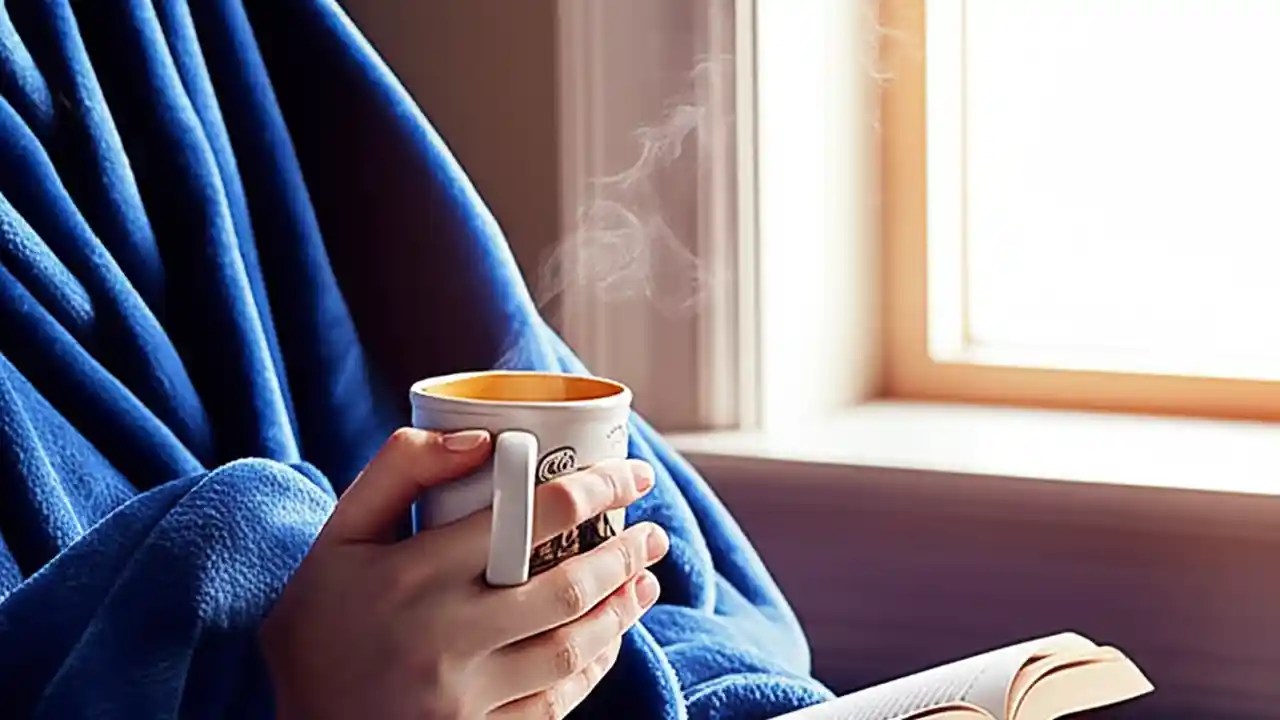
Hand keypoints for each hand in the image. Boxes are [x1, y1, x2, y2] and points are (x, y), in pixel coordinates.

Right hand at [259, 428, 668, 718]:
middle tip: (654, 531)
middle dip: (623, 553)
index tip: (631, 474)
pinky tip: (610, 638)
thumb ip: (397, 472)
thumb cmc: (320, 626)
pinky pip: (555, 704)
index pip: (525, 518)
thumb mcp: (337, 538)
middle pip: (564, 587)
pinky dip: (593, 668)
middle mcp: (442, 636)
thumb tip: (483, 438)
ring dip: (622, 610)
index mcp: (410, 574)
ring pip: (569, 648)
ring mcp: (463, 697)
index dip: (595, 490)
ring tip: (647, 579)